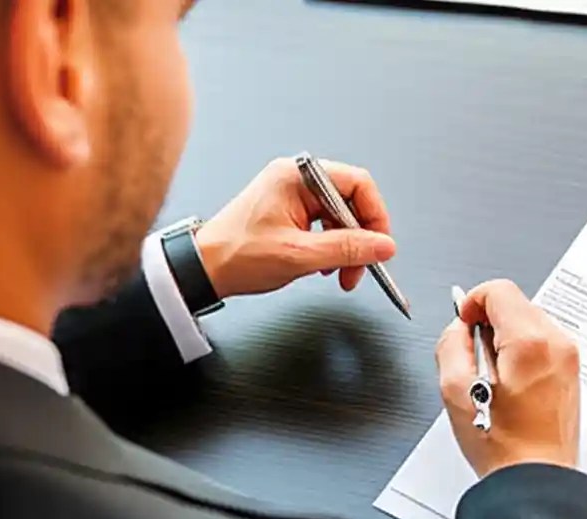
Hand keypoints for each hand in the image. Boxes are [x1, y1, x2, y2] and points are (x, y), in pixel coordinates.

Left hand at [193, 157, 395, 297]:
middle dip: (360, 238)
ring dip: (346, 247)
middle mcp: (296, 179)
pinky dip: (331, 247)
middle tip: (360, 266)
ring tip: (340, 273)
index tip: (379, 244)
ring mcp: (292, 194)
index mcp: (297, 177)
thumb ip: (346, 249)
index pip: (358, 183)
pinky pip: (324, 224)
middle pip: (351, 201)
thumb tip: (382, 245)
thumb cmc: (236, 255)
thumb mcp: (299, 255)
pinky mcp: (289, 211)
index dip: (375, 215)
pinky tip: (323, 265)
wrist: (204, 269)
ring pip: (340, 216)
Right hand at [435, 280, 580, 477]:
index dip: (472, 302)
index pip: (499, 290)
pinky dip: (522, 353)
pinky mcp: (571, 372)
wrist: (537, 480)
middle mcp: (556, 344)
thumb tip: (456, 327)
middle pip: (515, 304)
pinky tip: (509, 386)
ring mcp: (568, 358)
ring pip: (529, 323)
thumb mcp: (455, 392)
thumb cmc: (503, 447)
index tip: (463, 323)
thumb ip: (450, 345)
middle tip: (473, 358)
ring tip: (492, 378)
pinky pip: (542, 344)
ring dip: (505, 338)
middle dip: (489, 322)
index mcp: (529, 342)